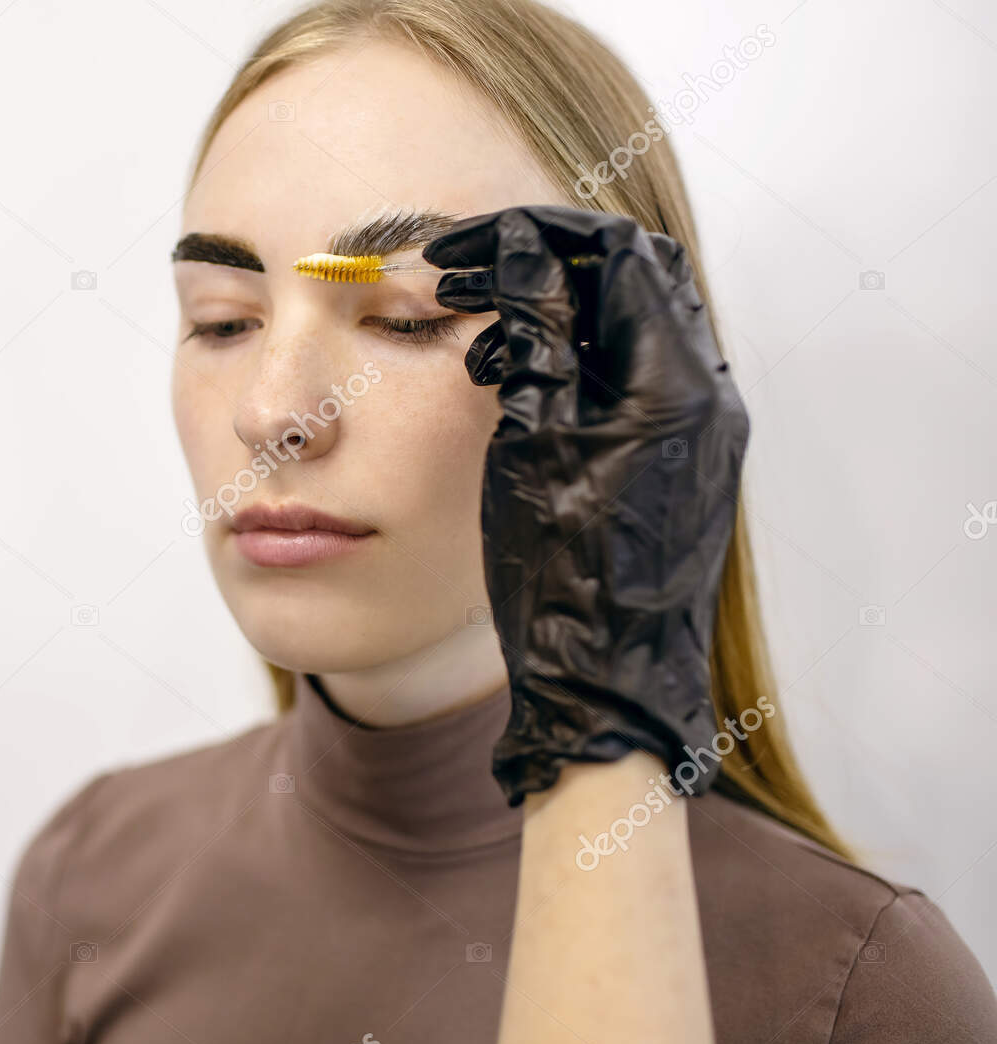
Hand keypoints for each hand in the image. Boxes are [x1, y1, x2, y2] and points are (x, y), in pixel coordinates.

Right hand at [424, 205, 749, 804]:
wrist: (604, 686)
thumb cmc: (565, 577)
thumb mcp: (535, 441)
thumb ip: (538, 335)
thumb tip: (524, 250)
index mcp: (676, 382)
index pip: (617, 252)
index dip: (537, 233)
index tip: (464, 246)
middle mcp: (704, 396)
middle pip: (633, 280)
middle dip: (545, 264)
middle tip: (463, 278)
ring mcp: (698, 431)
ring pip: (630, 328)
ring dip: (554, 313)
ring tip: (474, 341)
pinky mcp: (679, 461)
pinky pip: (632, 378)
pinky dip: (574, 362)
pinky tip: (511, 385)